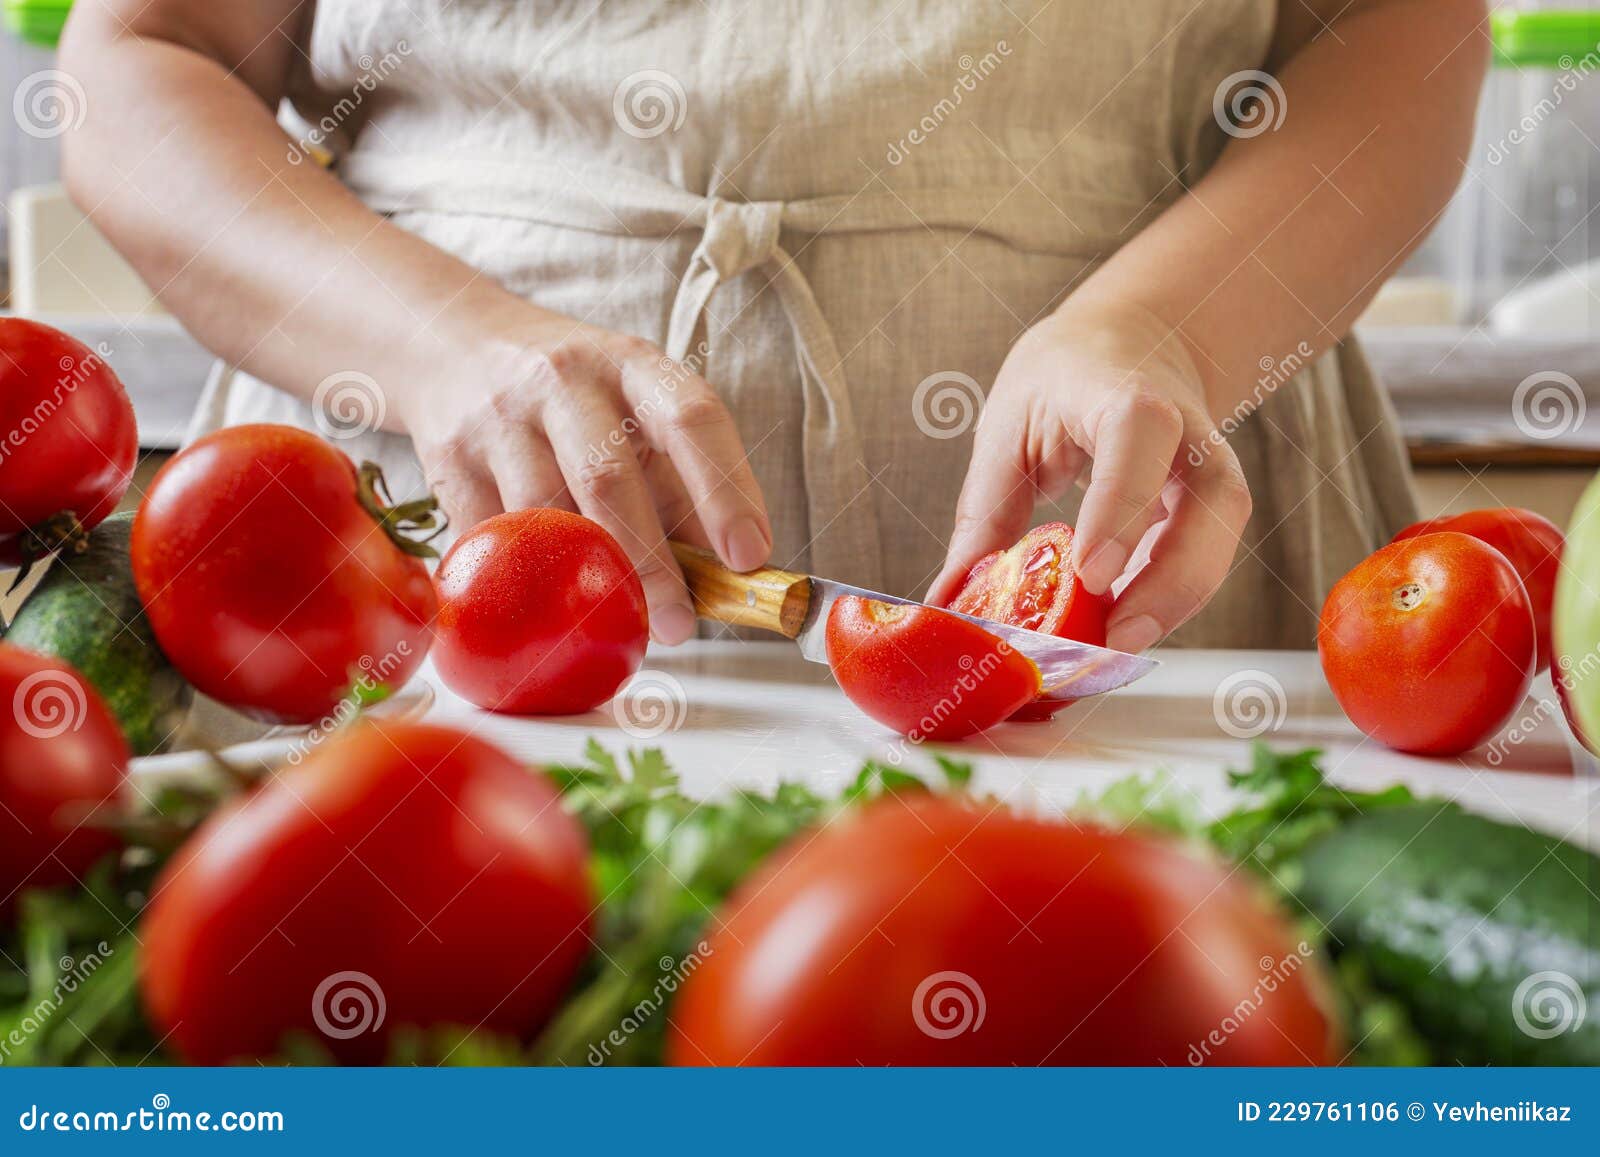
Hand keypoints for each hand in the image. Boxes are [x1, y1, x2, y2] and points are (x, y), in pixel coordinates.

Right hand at [395, 307, 770, 643]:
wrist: (455, 342)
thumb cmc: (575, 397)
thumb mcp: (637, 412)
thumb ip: (684, 488)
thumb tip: (731, 577)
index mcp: (633, 364)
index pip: (692, 417)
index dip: (726, 489)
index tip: (749, 555)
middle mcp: (565, 380)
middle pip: (609, 478)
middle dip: (650, 562)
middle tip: (680, 624)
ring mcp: (500, 417)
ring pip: (543, 515)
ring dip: (581, 582)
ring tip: (616, 625)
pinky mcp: (449, 458)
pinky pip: (487, 538)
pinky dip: (519, 583)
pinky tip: (543, 612)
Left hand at [927, 302, 1251, 652]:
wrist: (1133, 343)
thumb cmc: (1061, 378)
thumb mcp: (1008, 426)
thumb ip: (984, 514)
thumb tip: (948, 605)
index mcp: (1126, 391)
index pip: (1140, 435)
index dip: (1121, 506)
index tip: (1090, 575)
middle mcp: (1187, 430)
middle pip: (1211, 502)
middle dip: (1170, 581)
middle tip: (1115, 640)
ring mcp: (1210, 468)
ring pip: (1220, 539)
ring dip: (1173, 603)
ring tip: (1113, 650)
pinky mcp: (1212, 507)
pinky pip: (1204, 559)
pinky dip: (1168, 602)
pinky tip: (1123, 630)